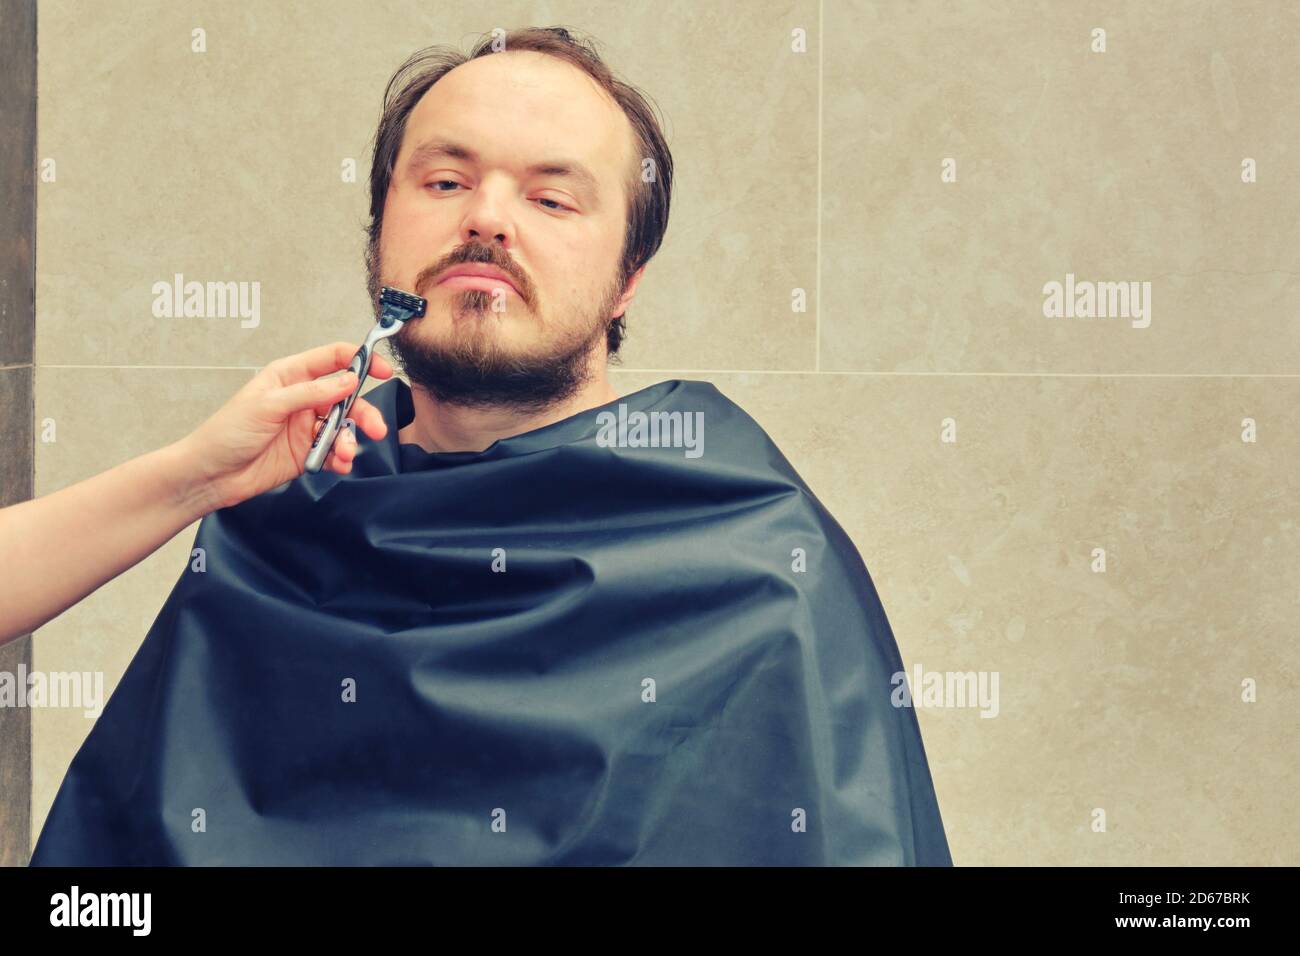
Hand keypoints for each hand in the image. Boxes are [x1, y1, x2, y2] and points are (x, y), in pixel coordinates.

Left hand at [178, 341, 394, 511]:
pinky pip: (334, 451)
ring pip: (343, 426)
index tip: (383, 370)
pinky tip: (338, 463)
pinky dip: (341, 458)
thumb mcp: (268, 405)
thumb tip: (348, 381)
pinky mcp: (307, 452)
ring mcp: (305, 426)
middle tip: (375, 428)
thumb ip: (311, 393)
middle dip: (364, 412)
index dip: (360, 360)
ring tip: (346, 453)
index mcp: (290, 376)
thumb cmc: (226, 433)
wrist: (211, 475)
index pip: (333, 359)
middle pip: (346, 397)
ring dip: (351, 440)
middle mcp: (302, 398)